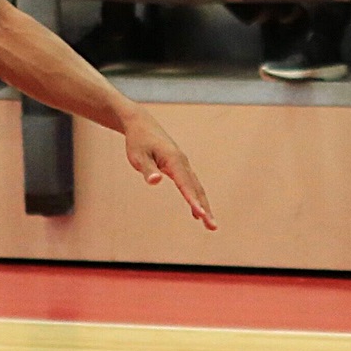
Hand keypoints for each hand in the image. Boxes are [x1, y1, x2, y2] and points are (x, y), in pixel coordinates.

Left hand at [122, 107, 215, 227]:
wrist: (141, 124)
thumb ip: (147, 170)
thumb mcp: (138, 156)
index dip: (193, 201)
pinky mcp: (179, 167)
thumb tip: (155, 182)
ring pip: (197, 188)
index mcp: (174, 161)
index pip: (185, 185)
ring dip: (204, 206)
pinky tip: (196, 213)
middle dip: (205, 209)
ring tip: (209, 225)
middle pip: (197, 189)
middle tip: (212, 227)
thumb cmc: (137, 141)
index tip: (201, 216)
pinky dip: (195, 199)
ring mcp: (183, 165)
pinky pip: (191, 185)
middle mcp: (182, 163)